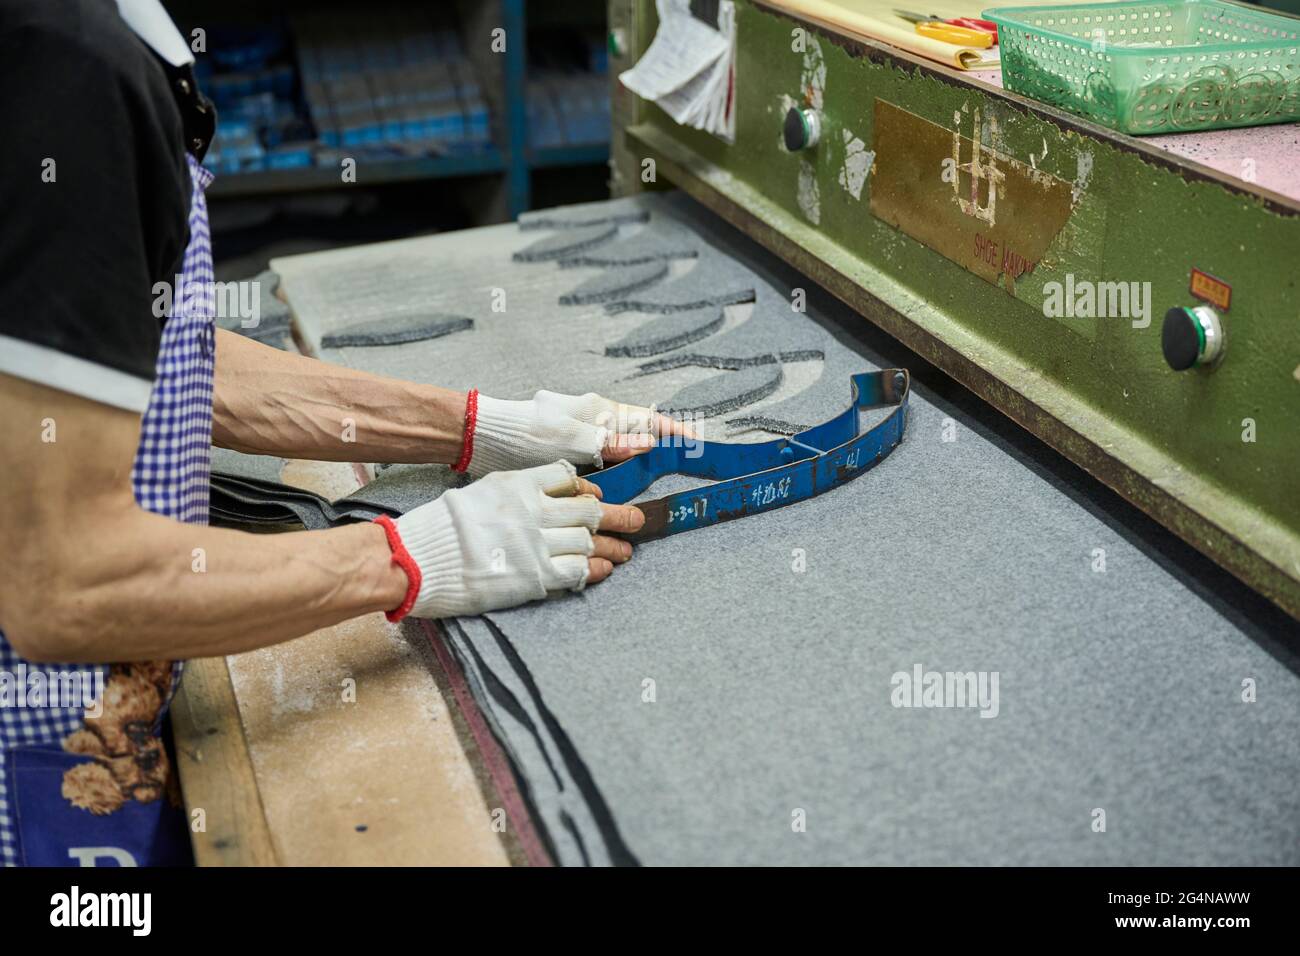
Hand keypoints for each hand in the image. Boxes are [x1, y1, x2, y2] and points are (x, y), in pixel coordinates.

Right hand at [389, 461, 642, 618]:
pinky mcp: (534, 576)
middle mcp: (534, 511)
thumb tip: (544, 497)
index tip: (600, 497)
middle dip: (620, 516)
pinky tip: (604, 570)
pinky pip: (576, 571)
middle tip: (638, 521)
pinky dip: (594, 569)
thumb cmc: (443, 525)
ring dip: (613, 546)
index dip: (590, 490)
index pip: (568, 479)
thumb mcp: (482, 491)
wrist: (419, 559)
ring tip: (627, 551)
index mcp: (520, 484)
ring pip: (589, 540)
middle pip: (589, 510)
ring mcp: (536, 544)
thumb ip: (518, 491)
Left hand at [464, 389, 693, 477]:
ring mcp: (581, 430)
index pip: (648, 418)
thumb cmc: (524, 437)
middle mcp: (594, 418)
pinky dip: (619, 464)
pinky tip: (622, 478)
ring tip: (663, 469)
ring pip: (622, 442)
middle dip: (663, 442)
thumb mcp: (571, 442)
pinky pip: (604, 454)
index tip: (697, 442)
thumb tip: (647, 444)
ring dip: (642, 454)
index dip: (673, 430)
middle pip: (639, 429)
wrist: (482, 437)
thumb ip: (609, 442)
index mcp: (599, 411)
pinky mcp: (568, 446)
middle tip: (687, 458)